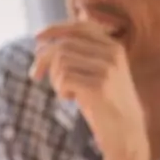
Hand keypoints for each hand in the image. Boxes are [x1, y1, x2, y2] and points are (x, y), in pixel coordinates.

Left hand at [31, 20, 146, 159]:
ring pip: (61, 61)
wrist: (125, 131)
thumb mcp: (94, 72)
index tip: (36, 37)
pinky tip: (70, 98)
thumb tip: (41, 45)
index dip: (56, 29)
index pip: (80, 27)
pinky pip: (64, 78)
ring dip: (54, 78)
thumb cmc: (103, 102)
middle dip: (43, 60)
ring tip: (65, 91)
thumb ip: (77, 56)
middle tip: (34, 76)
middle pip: (63, 45)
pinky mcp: (99, 85)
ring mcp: (107, 68)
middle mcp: (112, 53)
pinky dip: (60, 89)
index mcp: (113, 46)